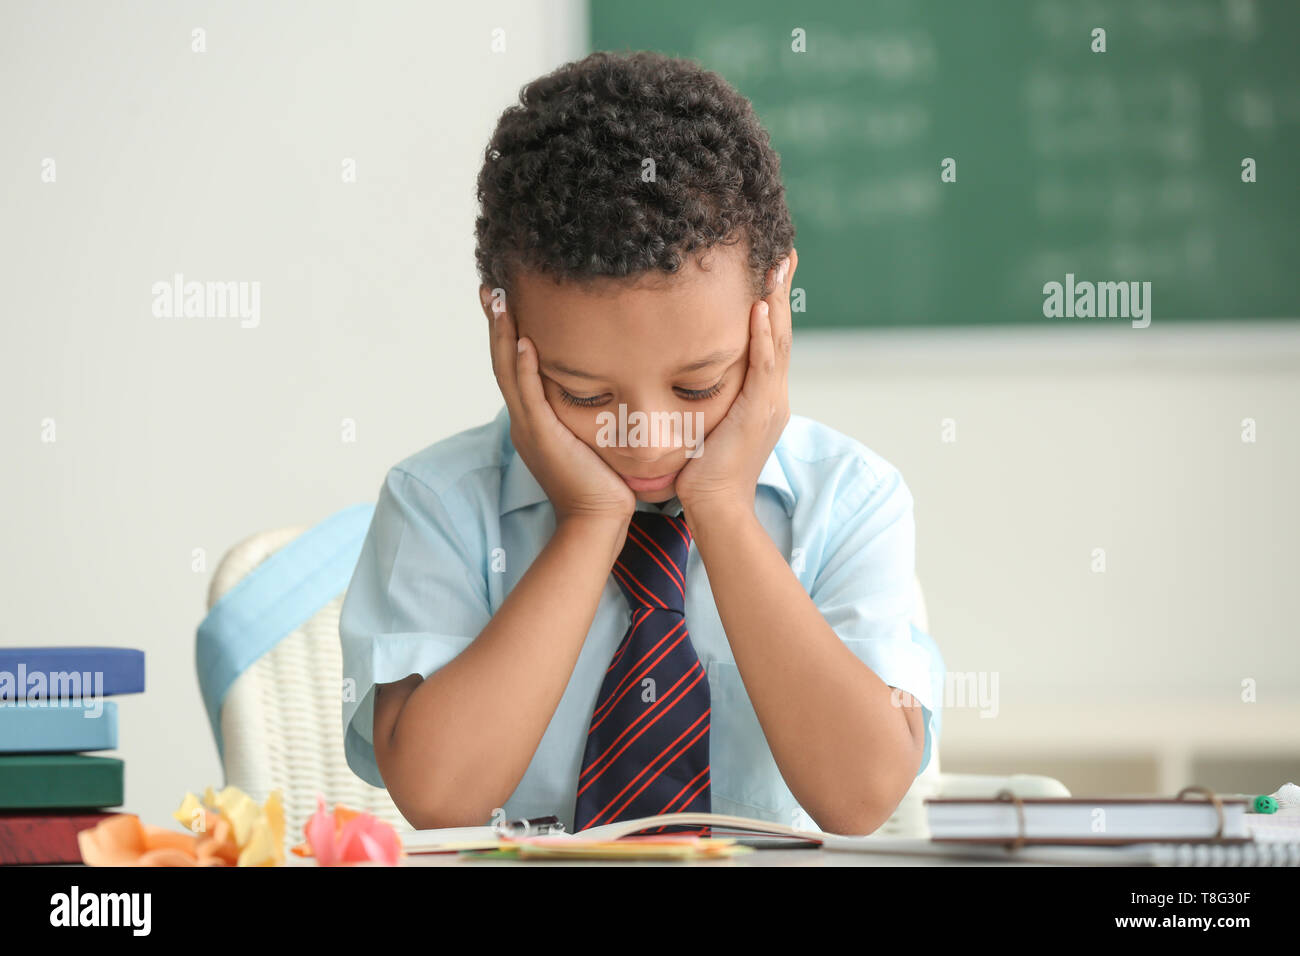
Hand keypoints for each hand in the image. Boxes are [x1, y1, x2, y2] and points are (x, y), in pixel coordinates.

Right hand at [484, 294, 635, 524]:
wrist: (597, 522)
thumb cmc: (603, 485)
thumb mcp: (592, 440)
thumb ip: (590, 413)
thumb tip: (608, 389)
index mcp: (533, 421)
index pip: (514, 367)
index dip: (506, 333)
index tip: (505, 301)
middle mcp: (524, 422)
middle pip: (502, 363)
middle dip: (496, 324)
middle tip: (490, 288)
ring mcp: (530, 429)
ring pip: (508, 373)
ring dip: (503, 335)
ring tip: (498, 300)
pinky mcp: (543, 437)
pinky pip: (530, 396)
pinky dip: (524, 368)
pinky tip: (524, 340)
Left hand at [675, 248, 795, 518]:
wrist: (715, 509)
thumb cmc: (701, 472)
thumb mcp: (706, 423)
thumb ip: (703, 396)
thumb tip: (680, 372)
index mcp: (763, 397)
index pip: (770, 339)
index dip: (771, 303)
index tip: (768, 269)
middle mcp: (773, 395)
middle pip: (781, 331)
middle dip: (781, 290)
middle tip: (782, 251)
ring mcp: (770, 404)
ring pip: (778, 341)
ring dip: (776, 301)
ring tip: (775, 265)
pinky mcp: (758, 413)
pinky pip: (763, 366)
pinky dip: (762, 336)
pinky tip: (758, 308)